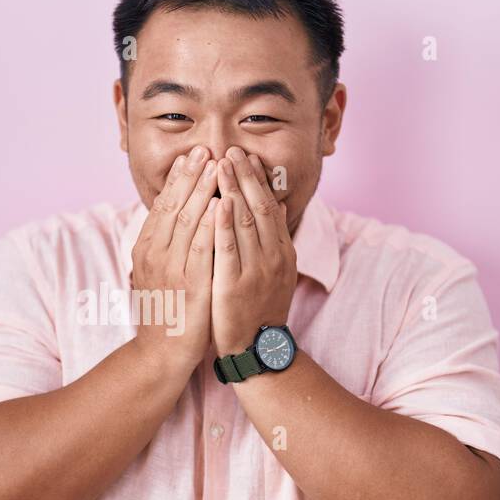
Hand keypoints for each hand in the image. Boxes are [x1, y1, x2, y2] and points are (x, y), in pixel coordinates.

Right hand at [129, 145, 218, 374]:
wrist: (162, 353)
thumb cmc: (166, 312)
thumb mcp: (158, 273)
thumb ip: (166, 246)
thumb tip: (177, 217)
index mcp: (146, 249)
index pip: (162, 204)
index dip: (179, 178)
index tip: (193, 156)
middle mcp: (154, 254)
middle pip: (173, 205)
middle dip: (191, 175)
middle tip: (206, 149)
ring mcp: (170, 268)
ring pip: (187, 219)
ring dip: (203, 190)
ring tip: (217, 166)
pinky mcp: (190, 283)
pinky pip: (201, 246)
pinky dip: (211, 222)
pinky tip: (222, 203)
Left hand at [212, 147, 296, 355]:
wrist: (256, 349)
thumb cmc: (258, 307)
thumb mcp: (274, 271)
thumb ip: (272, 239)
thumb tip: (277, 204)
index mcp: (281, 252)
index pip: (269, 206)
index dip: (257, 179)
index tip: (244, 155)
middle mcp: (273, 258)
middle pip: (259, 207)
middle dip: (245, 176)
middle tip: (231, 149)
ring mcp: (256, 271)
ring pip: (245, 223)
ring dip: (234, 190)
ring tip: (222, 164)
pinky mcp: (235, 286)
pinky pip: (229, 250)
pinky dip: (224, 225)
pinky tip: (218, 203)